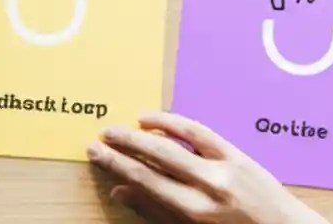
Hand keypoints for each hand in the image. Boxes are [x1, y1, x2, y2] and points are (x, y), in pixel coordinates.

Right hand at [87, 112, 328, 223]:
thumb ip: (156, 212)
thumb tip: (120, 192)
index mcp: (196, 212)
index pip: (146, 180)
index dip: (116, 164)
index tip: (94, 151)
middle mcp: (209, 186)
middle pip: (156, 157)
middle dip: (123, 144)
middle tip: (99, 135)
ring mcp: (225, 167)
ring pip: (175, 141)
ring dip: (144, 131)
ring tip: (121, 127)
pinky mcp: (238, 154)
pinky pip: (200, 132)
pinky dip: (174, 122)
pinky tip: (153, 120)